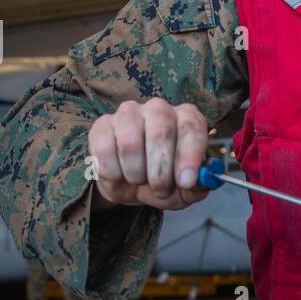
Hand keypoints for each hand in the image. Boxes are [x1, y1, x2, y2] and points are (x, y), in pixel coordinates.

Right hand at [88, 99, 211, 210]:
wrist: (129, 183)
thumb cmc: (163, 180)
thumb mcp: (184, 190)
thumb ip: (196, 187)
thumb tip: (198, 184)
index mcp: (187, 118)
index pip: (192, 128)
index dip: (189, 156)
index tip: (186, 182)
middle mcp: (159, 109)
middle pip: (161, 134)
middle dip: (160, 172)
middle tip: (161, 190)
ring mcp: (129, 113)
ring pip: (130, 143)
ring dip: (136, 174)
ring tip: (139, 180)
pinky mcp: (102, 124)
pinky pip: (104, 150)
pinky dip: (113, 173)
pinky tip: (119, 175)